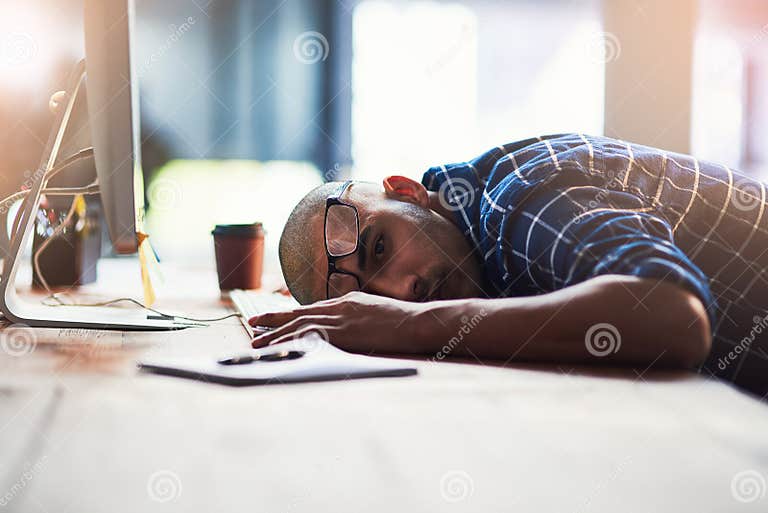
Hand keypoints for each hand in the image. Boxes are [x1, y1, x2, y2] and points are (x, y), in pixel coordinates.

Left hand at [249, 291, 435, 353]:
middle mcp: (340, 306)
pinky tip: (277, 348)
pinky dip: (290, 342)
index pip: (314, 307)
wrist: (416, 322)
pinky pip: (308, 337)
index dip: (293, 313)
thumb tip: (353, 326)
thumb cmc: (405, 321)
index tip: (277, 317)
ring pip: (298, 324)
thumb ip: (361, 316)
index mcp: (349, 301)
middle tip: (253, 323)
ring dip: (275, 334)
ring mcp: (340, 318)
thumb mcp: (379, 312)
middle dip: (274, 318)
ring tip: (256, 342)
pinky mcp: (341, 332)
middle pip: (300, 312)